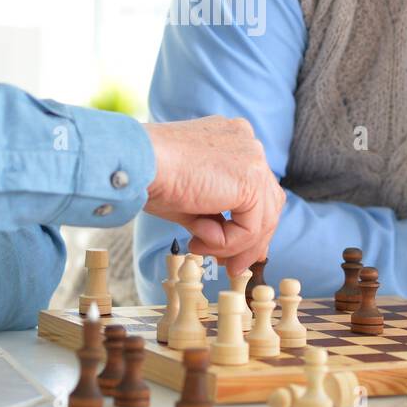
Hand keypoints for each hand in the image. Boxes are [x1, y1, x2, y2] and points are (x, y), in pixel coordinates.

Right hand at [143, 116, 284, 275]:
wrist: (139, 162)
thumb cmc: (152, 176)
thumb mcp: (190, 199)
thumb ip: (214, 217)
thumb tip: (227, 246)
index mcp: (234, 139)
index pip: (256, 187)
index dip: (249, 224)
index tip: (231, 252)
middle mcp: (249, 143)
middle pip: (268, 202)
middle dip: (250, 241)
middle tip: (230, 266)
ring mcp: (254, 158)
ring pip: (262, 218)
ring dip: (235, 246)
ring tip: (202, 251)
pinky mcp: (251, 178)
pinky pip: (250, 228)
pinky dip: (227, 243)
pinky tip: (198, 240)